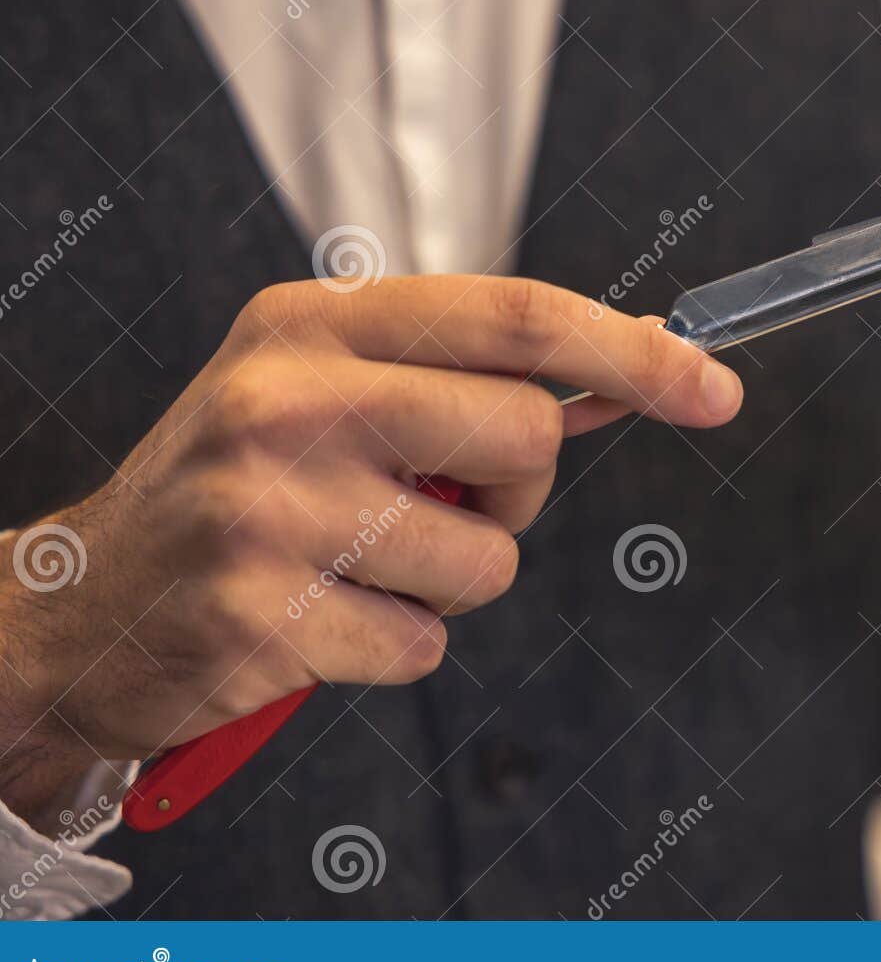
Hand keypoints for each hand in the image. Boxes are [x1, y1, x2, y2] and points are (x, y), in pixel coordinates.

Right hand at [0, 276, 741, 816]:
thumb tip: (622, 379)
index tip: (713, 388)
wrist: (85, 602)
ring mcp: (269, 505)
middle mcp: (287, 397)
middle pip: (523, 438)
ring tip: (356, 564)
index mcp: (313, 323)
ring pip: (487, 559)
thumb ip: (458, 374)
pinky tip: (320, 620)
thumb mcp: (326, 390)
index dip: (631, 354)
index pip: (512, 315)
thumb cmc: (239, 489)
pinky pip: (424, 646)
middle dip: (513, 491)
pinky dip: (394, 646)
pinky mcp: (261, 611)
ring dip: (447, 580)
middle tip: (438, 500)